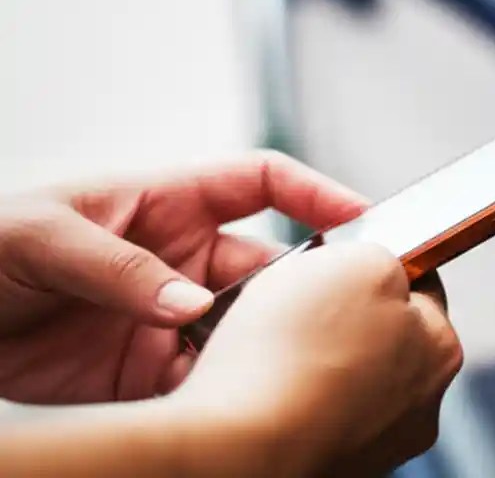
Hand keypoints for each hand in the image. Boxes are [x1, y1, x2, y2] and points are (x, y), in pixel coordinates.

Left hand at [0, 151, 367, 404]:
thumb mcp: (42, 235)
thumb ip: (120, 267)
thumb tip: (190, 306)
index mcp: (166, 203)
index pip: (262, 182)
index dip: (316, 192)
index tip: (361, 215)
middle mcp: (180, 259)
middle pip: (269, 267)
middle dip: (304, 288)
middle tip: (328, 312)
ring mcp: (169, 316)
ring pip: (248, 330)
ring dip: (264, 346)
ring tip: (275, 364)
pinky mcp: (148, 371)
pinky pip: (206, 381)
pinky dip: (224, 394)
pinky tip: (230, 402)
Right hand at [173, 241, 462, 476]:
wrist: (239, 446)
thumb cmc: (300, 354)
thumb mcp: (362, 260)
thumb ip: (386, 258)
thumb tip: (383, 267)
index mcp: (441, 350)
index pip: (421, 290)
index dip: (378, 267)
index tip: (343, 262)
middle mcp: (418, 405)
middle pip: (381, 335)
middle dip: (343, 315)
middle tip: (299, 302)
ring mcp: (373, 442)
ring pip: (341, 376)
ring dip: (311, 358)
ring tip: (271, 347)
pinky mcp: (325, 463)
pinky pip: (305, 412)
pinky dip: (286, 396)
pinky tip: (263, 387)